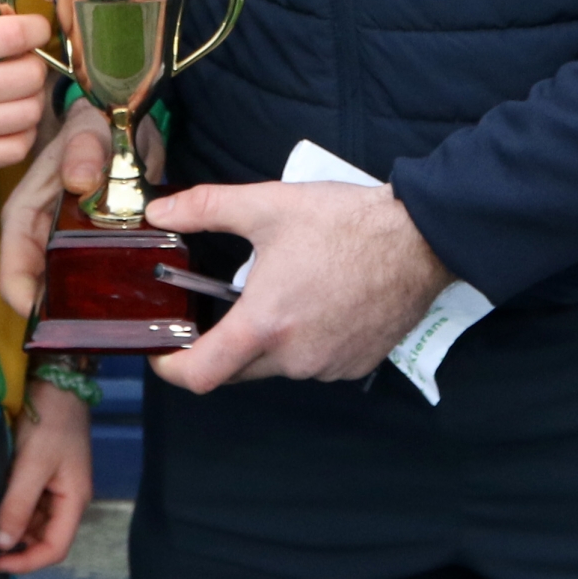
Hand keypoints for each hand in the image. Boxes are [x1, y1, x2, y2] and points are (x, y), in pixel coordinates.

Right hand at [0, 0, 50, 176]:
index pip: (17, 35)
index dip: (37, 28)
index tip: (32, 29)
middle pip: (31, 76)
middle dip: (34, 62)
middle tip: (19, 60)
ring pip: (30, 112)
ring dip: (30, 97)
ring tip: (11, 89)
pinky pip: (17, 148)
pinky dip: (22, 132)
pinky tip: (5, 118)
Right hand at [0, 98, 166, 315]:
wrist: (119, 121)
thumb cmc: (93, 125)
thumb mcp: (88, 131)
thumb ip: (83, 149)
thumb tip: (79, 179)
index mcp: (25, 215)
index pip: (14, 272)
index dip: (27, 302)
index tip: (54, 323)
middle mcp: (40, 237)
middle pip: (40, 290)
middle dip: (61, 316)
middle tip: (94, 331)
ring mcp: (65, 245)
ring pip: (68, 290)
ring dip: (86, 308)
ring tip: (116, 320)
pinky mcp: (92, 248)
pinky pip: (96, 278)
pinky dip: (109, 290)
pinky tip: (132, 300)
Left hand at [0, 382, 92, 572]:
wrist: (55, 380)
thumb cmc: (50, 422)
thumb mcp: (32, 464)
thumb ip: (18, 505)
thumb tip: (1, 545)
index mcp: (74, 500)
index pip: (54, 548)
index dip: (26, 562)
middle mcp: (67, 498)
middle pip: (43, 537)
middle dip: (17, 543)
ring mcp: (55, 485)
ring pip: (33, 521)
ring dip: (12, 524)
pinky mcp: (43, 472)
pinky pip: (27, 501)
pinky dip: (11, 506)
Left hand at [145, 181, 450, 392]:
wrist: (418, 239)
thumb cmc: (345, 222)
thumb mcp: (267, 205)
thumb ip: (206, 207)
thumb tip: (159, 210)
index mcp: (265, 323)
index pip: (201, 374)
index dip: (171, 369)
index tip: (162, 350)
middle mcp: (295, 358)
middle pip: (238, 370)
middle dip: (222, 345)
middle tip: (223, 306)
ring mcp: (328, 367)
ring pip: (279, 365)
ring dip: (270, 339)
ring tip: (286, 290)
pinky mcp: (356, 366)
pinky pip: (316, 363)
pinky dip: (307, 341)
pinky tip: (320, 303)